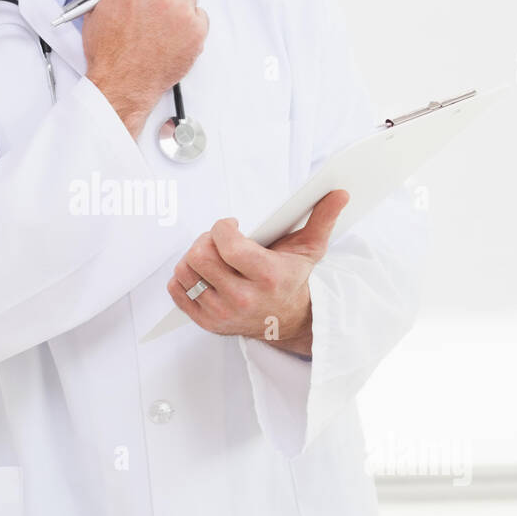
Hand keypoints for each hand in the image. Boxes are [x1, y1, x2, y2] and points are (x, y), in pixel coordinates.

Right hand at [84, 0, 208, 137]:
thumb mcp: (98, 4)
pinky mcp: (197, 33)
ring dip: (177, 5)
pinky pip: (200, 13)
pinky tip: (171, 35)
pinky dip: (189, 22)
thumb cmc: (107, 48)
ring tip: (160, 26)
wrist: (122, 85)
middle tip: (151, 8)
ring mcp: (181, 15)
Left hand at [167, 190, 350, 352]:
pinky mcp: (208, 322)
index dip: (223, 227)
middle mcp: (243, 298)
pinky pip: (177, 291)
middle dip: (205, 240)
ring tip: (211, 255)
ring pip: (185, 272)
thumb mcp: (310, 250)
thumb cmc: (293, 281)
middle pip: (200, 256)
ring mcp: (222, 313)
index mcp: (267, 276)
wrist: (287, 321)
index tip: (231, 225)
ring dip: (193, 257)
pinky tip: (202, 272)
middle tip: (218, 240)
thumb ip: (323, 218)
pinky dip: (183, 278)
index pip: (228, 244)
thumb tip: (339, 193)